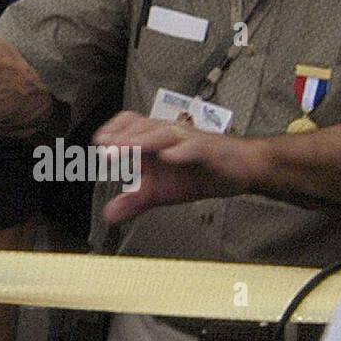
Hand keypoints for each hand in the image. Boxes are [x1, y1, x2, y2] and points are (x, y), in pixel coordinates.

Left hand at [95, 110, 261, 225]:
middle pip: (141, 128)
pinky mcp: (210, 151)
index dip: (113, 132)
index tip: (98, 147)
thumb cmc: (198, 172)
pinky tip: (169, 158)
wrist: (243, 167)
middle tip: (104, 150)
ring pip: (164, 134)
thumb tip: (108, 216)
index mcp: (153, 140)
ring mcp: (189, 141)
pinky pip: (194, 148)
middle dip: (121, 138)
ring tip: (126, 149)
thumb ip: (134, 200)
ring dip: (143, 141)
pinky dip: (181, 151)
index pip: (129, 124)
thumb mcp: (161, 191)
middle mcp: (168, 135)